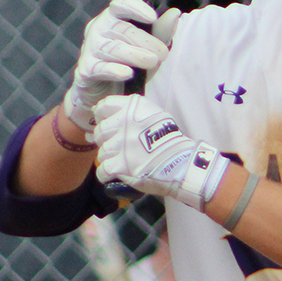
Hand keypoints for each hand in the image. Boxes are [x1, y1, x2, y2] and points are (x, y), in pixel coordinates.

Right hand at [64, 0, 180, 135]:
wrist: (106, 95)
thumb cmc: (129, 65)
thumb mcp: (149, 49)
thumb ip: (161, 32)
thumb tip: (175, 13)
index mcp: (111, 19)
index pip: (120, 5)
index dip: (135, 8)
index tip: (153, 17)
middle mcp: (97, 30)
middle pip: (121, 29)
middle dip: (145, 40)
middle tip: (163, 54)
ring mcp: (89, 50)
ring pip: (112, 48)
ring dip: (135, 55)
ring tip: (153, 61)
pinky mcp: (85, 70)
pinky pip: (100, 68)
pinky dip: (114, 70)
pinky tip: (128, 73)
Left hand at [93, 95, 229, 209]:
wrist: (182, 162)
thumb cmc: (169, 140)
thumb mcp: (154, 115)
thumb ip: (132, 112)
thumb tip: (101, 113)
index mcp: (133, 108)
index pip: (104, 106)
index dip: (102, 116)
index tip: (107, 124)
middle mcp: (124, 122)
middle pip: (100, 131)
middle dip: (105, 140)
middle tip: (118, 146)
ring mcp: (121, 144)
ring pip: (101, 152)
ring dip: (109, 158)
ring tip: (121, 161)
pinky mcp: (120, 164)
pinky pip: (102, 169)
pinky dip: (105, 174)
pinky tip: (113, 174)